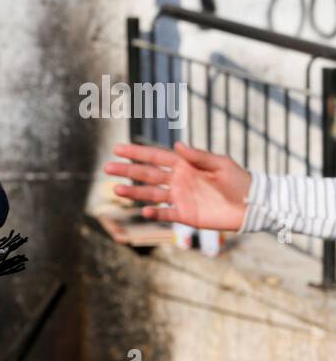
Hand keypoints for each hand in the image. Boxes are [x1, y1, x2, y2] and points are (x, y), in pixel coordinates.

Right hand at [105, 140, 251, 230]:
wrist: (253, 205)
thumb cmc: (240, 180)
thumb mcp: (221, 164)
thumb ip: (198, 156)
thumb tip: (176, 145)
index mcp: (185, 165)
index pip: (156, 158)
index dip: (137, 153)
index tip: (119, 149)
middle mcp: (178, 181)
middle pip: (148, 175)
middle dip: (128, 171)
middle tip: (108, 167)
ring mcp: (180, 199)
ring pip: (151, 194)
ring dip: (134, 192)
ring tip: (116, 189)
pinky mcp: (186, 215)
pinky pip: (166, 214)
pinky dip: (155, 214)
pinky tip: (143, 211)